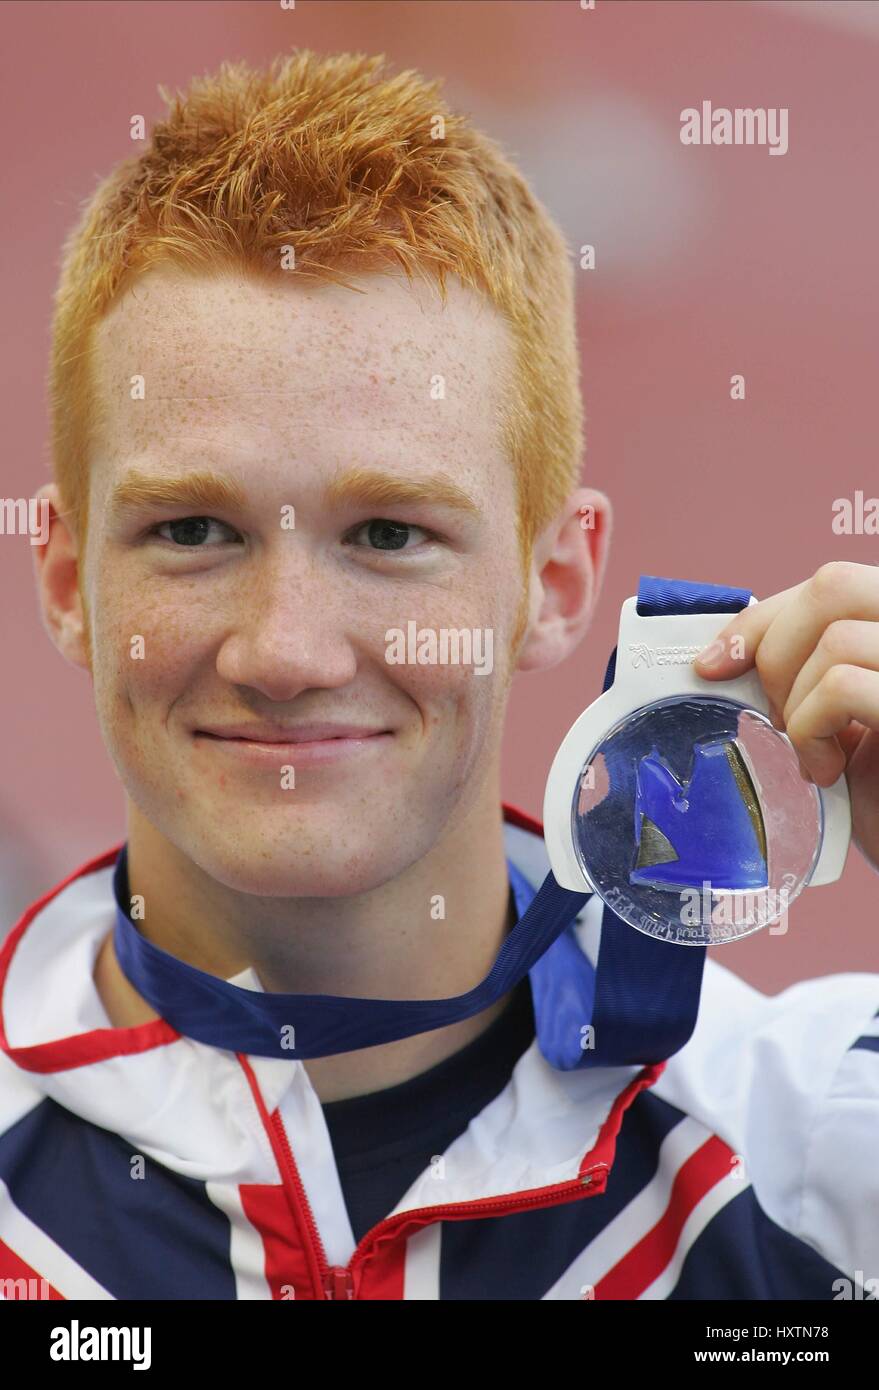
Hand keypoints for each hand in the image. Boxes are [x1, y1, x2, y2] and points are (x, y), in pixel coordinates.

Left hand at [692, 561, 878, 873]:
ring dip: (798, 705)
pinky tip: (826, 770)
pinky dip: (813, 730)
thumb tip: (721, 653)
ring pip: (837, 641)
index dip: (764, 617)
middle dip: (777, 650)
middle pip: (835, 586)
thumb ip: (806, 670)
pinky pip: (843, 686)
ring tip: (811, 755)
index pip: (834, 584)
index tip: (716, 663)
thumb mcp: (840, 717)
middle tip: (776, 715)